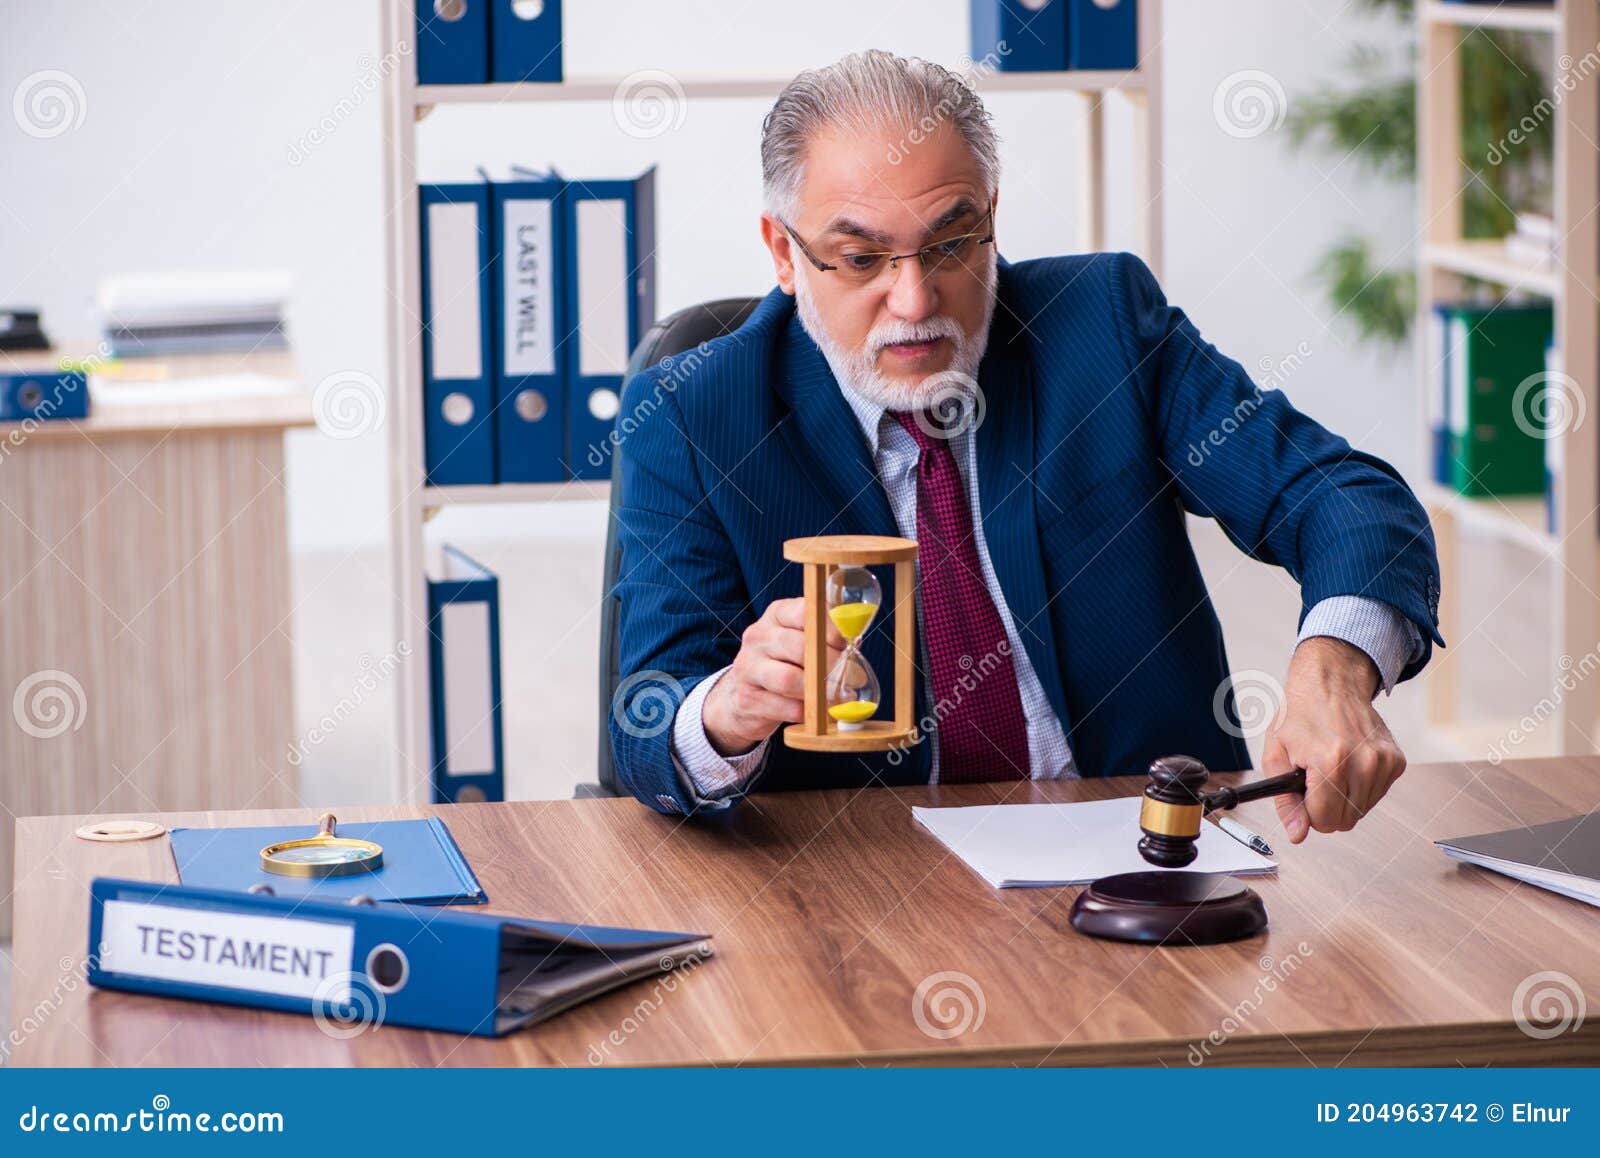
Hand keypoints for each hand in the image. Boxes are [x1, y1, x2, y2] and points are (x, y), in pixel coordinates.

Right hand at [702, 598, 849, 756]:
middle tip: (853, 677)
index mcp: (776, 615)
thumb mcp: (799, 642)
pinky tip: (817, 713)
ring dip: (819, 691)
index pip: (803, 612)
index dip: (830, 628)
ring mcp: (749, 668)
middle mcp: (759, 637)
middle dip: (831, 664)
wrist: (742, 697)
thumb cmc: (783, 664)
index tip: (847, 643)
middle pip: (798, 646)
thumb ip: (824, 639)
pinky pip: (785, 707)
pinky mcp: (748, 699)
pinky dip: (806, 712)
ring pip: (789, 679)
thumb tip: (855, 644)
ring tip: (839, 697)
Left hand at [1262, 636, 1405, 843]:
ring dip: (1343, 797)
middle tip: (1315, 780)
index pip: (1324, 820)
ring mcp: (1383, 762)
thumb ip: (1285, 800)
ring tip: (1331, 767)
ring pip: (1361, 811)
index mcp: (1330, 762)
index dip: (1308, 813)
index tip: (1303, 796)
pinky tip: (1349, 763)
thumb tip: (1297, 834)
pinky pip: (1376, 795)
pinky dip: (1360, 786)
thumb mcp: (1276, 755)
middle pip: (1344, 821)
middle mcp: (1363, 763)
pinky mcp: (1396, 762)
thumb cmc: (1300, 715)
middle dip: (1325, 808)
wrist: (1331, 684)